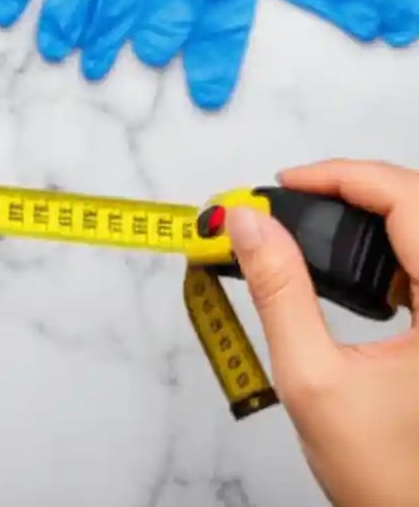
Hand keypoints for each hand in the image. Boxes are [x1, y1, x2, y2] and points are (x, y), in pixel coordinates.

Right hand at [225, 160, 418, 506]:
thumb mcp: (311, 377)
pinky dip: (376, 247)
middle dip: (347, 188)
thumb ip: (278, 292)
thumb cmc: (384, 473)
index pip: (408, 200)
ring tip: (299, 225)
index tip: (286, 183)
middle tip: (282, 202)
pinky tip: (336, 262)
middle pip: (415, 204)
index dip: (343, 176)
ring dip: (361, 215)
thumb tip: (248, 225)